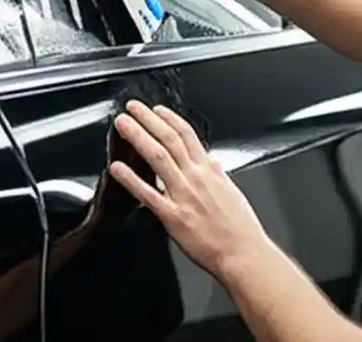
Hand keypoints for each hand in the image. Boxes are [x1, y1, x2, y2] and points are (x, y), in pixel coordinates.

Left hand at [109, 100, 270, 279]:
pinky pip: (149, 194)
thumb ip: (218, 175)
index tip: (156, 109)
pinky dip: (131, 179)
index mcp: (209, 171)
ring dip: (138, 137)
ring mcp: (184, 196)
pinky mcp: (174, 217)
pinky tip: (117, 168)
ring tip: (122, 125)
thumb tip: (212, 161)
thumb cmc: (240, 229)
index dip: (169, 119)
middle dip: (148, 120)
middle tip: (131, 107)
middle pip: (169, 139)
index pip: (187, 135)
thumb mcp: (232, 192)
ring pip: (158, 158)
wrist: (244, 254)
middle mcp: (196, 178)